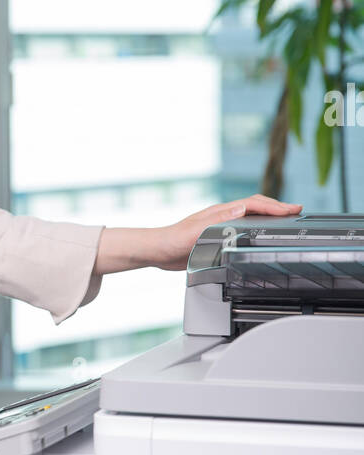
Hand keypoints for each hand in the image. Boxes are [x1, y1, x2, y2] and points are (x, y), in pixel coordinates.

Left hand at [152, 194, 302, 270]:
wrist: (158, 250)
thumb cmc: (174, 241)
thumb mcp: (197, 231)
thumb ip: (218, 220)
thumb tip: (241, 208)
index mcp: (221, 211)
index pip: (254, 204)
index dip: (274, 206)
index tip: (292, 208)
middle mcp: (222, 214)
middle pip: (255, 205)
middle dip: (277, 207)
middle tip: (295, 210)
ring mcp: (220, 223)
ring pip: (251, 214)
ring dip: (269, 214)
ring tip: (285, 217)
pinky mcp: (216, 234)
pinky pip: (243, 226)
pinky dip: (257, 225)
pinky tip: (260, 231)